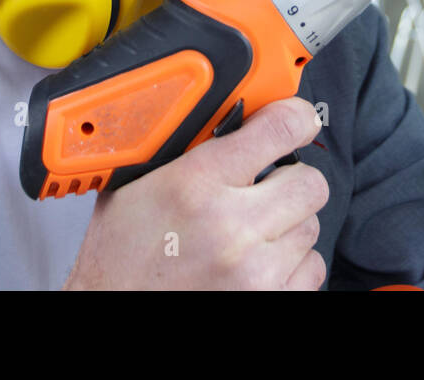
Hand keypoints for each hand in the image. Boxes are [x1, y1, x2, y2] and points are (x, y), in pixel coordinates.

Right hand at [62, 96, 328, 289]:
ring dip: (287, 224)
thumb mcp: (135, 186)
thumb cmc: (120, 259)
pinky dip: (291, 264)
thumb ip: (184, 147)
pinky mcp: (267, 299)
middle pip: (308, 181)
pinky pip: (311, 268)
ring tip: (250, 232)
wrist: (112, 311)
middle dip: (290, 179)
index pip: (278, 129)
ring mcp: (254, 269)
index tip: (297, 121)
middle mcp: (230, 226)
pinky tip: (258, 261)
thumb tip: (229, 112)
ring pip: (311, 225)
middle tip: (266, 188)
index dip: (295, 118)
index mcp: (194, 184)